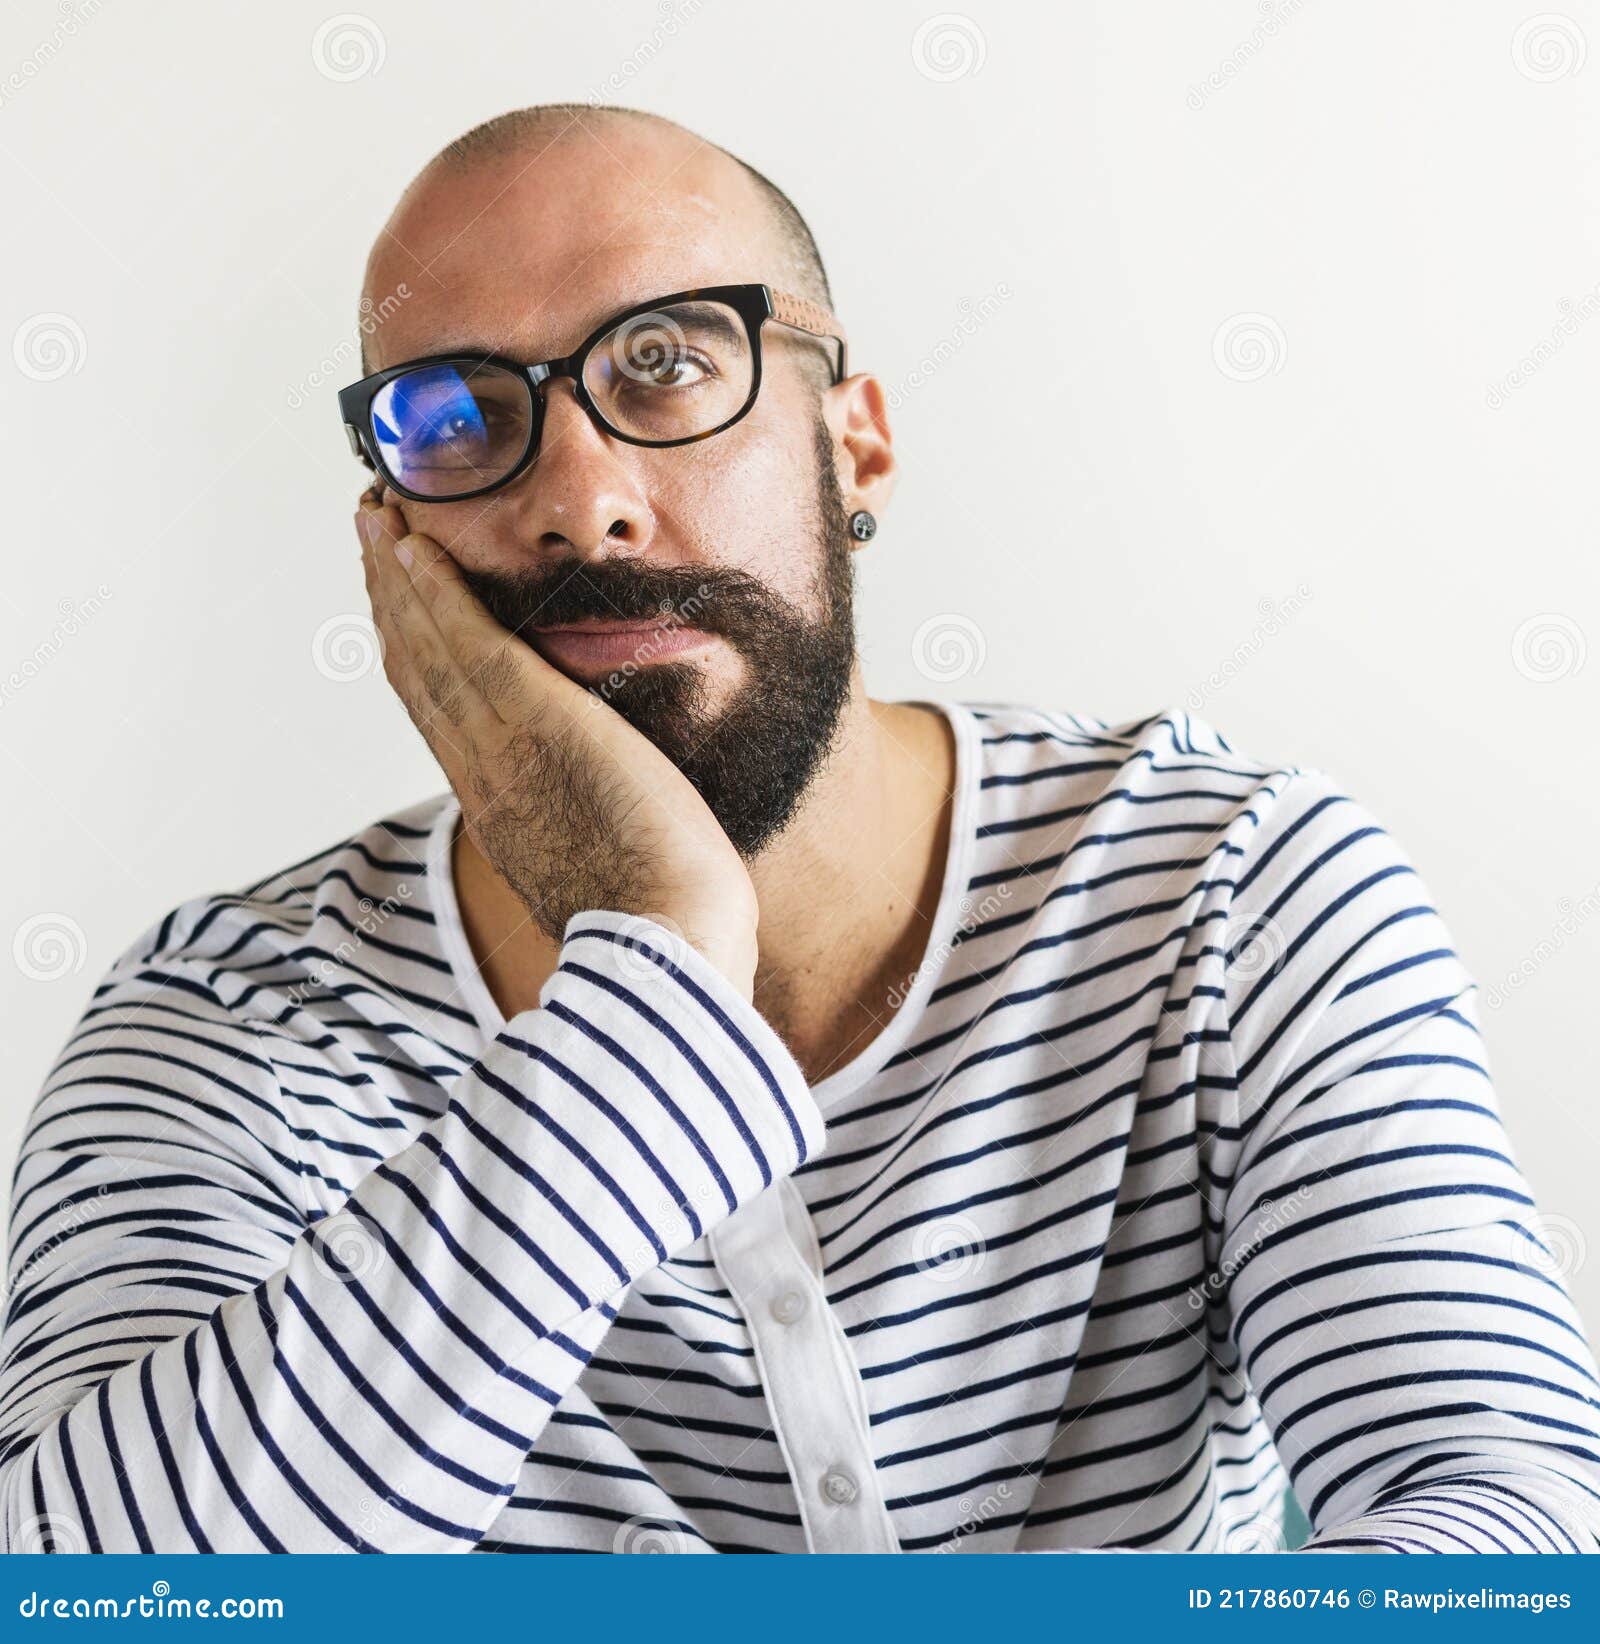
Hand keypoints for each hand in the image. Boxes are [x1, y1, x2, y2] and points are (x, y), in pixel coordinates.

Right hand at [357, 496, 758, 995]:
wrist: (666, 949)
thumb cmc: (660, 926)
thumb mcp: (601, 873)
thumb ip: (585, 834)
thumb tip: (602, 820)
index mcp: (500, 809)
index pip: (440, 717)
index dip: (411, 654)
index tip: (394, 610)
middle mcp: (483, 774)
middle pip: (416, 672)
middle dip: (387, 600)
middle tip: (366, 537)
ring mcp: (503, 749)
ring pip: (429, 649)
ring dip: (398, 578)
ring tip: (377, 518)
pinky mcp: (541, 725)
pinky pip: (472, 645)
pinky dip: (438, 594)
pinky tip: (418, 548)